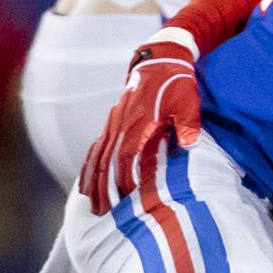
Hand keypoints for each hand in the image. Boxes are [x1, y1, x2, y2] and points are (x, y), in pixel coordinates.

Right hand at [77, 28, 202, 214]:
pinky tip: (84, 184)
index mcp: (142, 120)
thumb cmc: (177, 84)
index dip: (126, 176)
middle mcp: (123, 123)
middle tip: (102, 211)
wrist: (160, 61)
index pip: (129, 154)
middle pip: (108, 159)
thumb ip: (188, 124)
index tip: (127, 197)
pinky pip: (96, 148)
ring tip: (91, 205)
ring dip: (93, 181)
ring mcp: (115, 123)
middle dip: (104, 187)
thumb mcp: (188, 102)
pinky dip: (89, 167)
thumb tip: (188, 145)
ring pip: (98, 156)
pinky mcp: (113, 123)